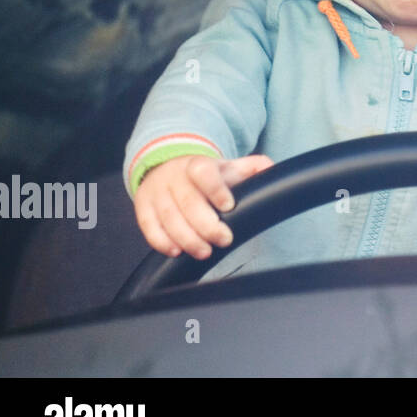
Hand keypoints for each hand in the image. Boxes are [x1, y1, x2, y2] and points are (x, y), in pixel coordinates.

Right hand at [133, 154, 274, 259]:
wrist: (166, 168)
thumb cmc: (204, 175)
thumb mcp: (227, 167)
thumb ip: (252, 167)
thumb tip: (274, 169)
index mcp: (197, 164)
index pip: (204, 173)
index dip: (216, 189)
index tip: (229, 206)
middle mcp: (174, 177)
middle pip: (188, 202)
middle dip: (206, 225)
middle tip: (224, 240)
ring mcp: (156, 192)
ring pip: (168, 217)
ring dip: (187, 238)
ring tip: (204, 251)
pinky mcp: (143, 207)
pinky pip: (149, 227)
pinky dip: (162, 242)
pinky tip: (177, 251)